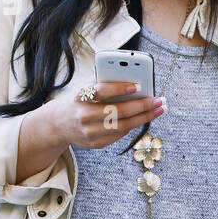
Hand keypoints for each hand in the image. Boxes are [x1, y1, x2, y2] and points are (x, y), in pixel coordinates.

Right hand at [46, 81, 164, 148]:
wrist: (58, 124)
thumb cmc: (78, 100)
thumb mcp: (84, 87)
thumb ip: (103, 80)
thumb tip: (132, 74)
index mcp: (79, 97)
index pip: (101, 92)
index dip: (119, 89)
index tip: (137, 86)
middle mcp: (83, 116)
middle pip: (117, 112)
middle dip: (142, 106)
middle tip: (159, 100)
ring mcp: (89, 132)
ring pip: (122, 126)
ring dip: (143, 118)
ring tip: (158, 109)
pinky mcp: (95, 144)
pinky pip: (119, 135)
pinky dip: (133, 126)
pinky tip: (143, 118)